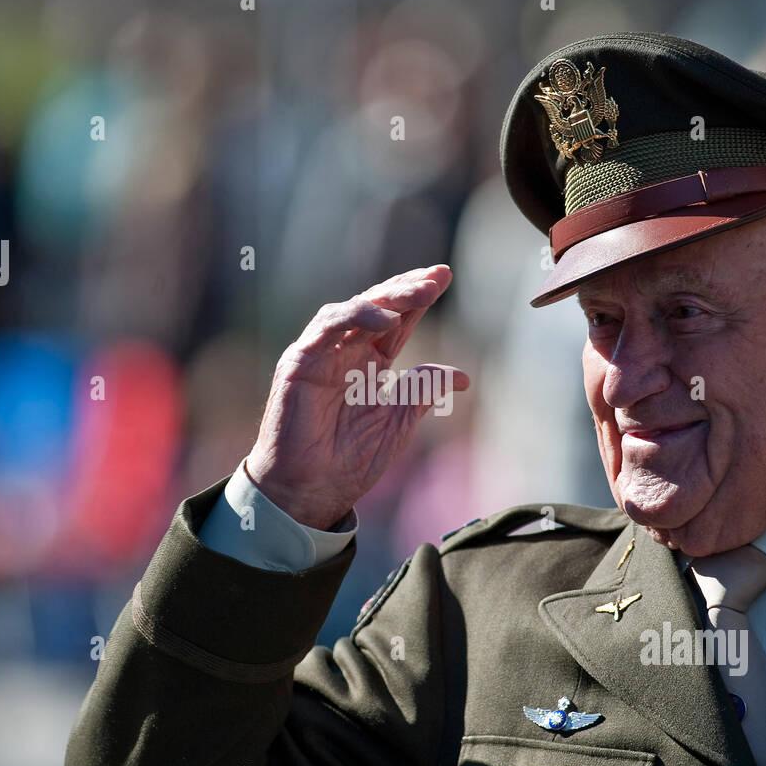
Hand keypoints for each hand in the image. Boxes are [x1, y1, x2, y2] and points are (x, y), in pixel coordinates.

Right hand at [244, 265, 470, 529]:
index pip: (398, 320)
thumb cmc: (349, 460)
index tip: (444, 276)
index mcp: (370, 362)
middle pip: (379, 307)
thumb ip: (424, 391)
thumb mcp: (399, 421)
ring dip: (387, 298)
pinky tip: (386, 319)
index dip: (419, 297)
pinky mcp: (300, 361)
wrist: (311, 489)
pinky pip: (327, 327)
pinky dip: (355, 316)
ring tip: (419, 292)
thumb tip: (464, 377)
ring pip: (355, 309)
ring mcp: (322, 353)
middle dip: (408, 289)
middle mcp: (346, 351)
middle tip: (436, 277)